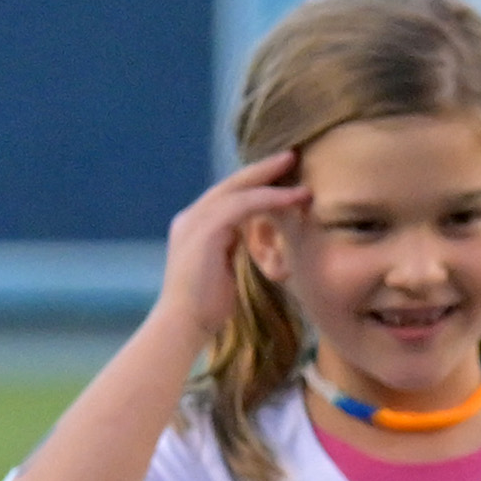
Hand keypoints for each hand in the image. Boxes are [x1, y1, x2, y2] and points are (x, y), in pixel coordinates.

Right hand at [159, 153, 308, 347]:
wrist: (183, 325)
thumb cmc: (206, 308)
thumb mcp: (224, 270)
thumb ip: (233, 248)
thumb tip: (253, 240)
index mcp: (195, 226)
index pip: (227, 196)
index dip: (254, 183)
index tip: (281, 175)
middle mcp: (191, 218)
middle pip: (231, 183)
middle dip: (262, 169)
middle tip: (291, 155)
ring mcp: (195, 221)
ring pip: (238, 190)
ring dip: (271, 180)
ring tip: (297, 173)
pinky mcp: (204, 231)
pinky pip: (242, 205)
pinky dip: (268, 199)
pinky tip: (291, 198)